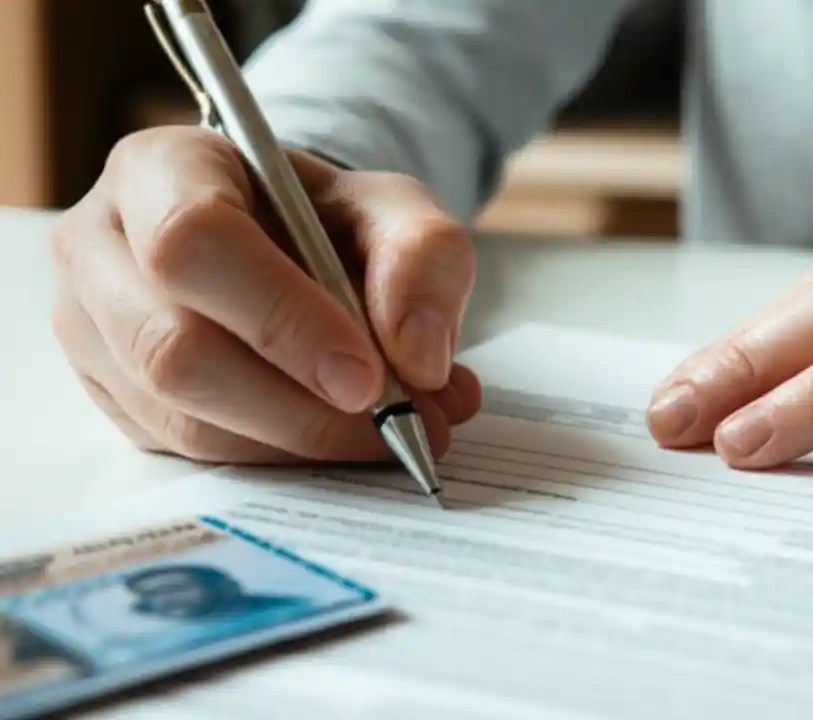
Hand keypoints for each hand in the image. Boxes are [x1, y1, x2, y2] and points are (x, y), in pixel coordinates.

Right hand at [50, 127, 480, 463]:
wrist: (283, 243)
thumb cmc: (324, 218)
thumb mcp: (391, 207)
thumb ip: (422, 257)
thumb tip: (419, 358)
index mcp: (159, 169)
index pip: (192, 240)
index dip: (282, 318)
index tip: (367, 377)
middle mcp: (100, 247)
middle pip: (173, 347)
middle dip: (299, 406)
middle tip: (397, 424)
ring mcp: (89, 329)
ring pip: (181, 416)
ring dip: (300, 441)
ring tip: (391, 431)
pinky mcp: (110, 397)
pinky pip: (187, 451)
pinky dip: (278, 456)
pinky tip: (339, 437)